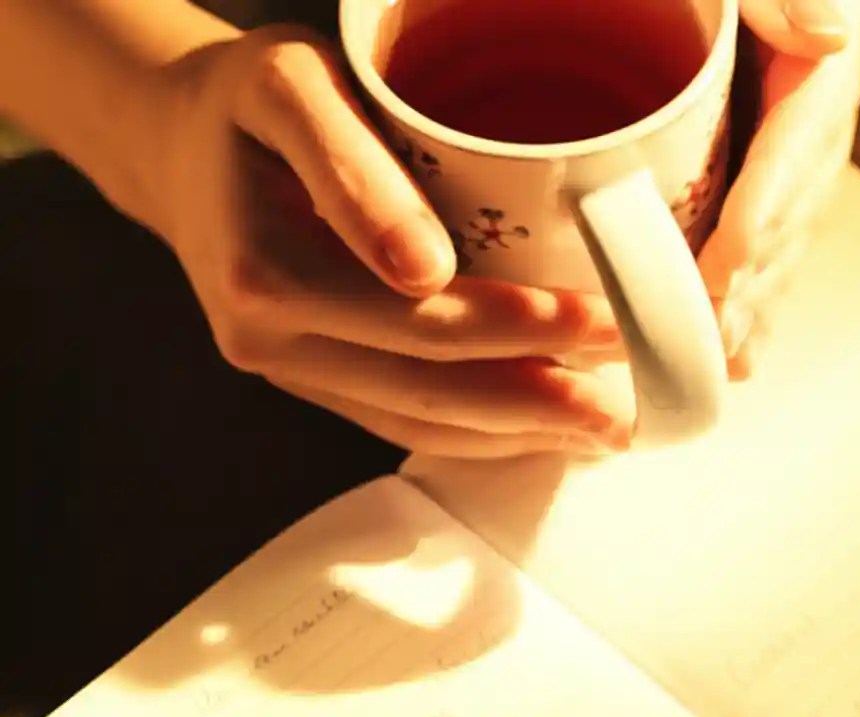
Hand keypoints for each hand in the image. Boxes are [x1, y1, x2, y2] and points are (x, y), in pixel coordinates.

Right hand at [146, 26, 629, 457]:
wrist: (176, 147)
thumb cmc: (247, 104)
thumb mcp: (289, 88)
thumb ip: (350, 167)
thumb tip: (422, 269)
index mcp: (268, 272)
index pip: (425, 323)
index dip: (527, 331)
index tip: (611, 325)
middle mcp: (270, 340)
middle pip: (430, 389)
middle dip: (542, 400)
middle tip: (635, 404)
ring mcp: (287, 369)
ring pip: (418, 422)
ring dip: (519, 434)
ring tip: (607, 433)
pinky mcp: (306, 378)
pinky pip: (396, 420)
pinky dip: (474, 433)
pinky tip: (536, 435)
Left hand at [700, 0, 859, 378]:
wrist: (757, 8)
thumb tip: (828, 36)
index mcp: (830, 62)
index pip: (804, 134)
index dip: (769, 199)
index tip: (733, 253)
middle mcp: (829, 119)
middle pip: (798, 207)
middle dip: (754, 275)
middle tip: (709, 327)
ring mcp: (810, 162)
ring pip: (789, 243)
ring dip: (754, 304)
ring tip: (718, 359)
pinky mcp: (783, 191)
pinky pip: (777, 253)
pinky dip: (758, 307)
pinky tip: (738, 359)